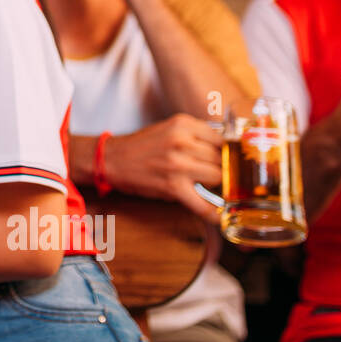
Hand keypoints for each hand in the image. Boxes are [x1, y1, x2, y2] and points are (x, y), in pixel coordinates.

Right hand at [104, 113, 222, 221]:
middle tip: (213, 173)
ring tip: (205, 185)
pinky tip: (220, 217)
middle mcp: (182, 141)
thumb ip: (196, 135)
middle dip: (219, 167)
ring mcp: (178, 163)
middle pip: (220, 158)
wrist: (111, 159)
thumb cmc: (141, 146)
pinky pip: (202, 203)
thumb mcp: (169, 129)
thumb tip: (226, 150)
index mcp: (183, 124)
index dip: (226, 152)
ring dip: (214, 184)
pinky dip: (213, 213)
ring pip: (216, 176)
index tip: (229, 159)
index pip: (222, 138)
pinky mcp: (172, 185)